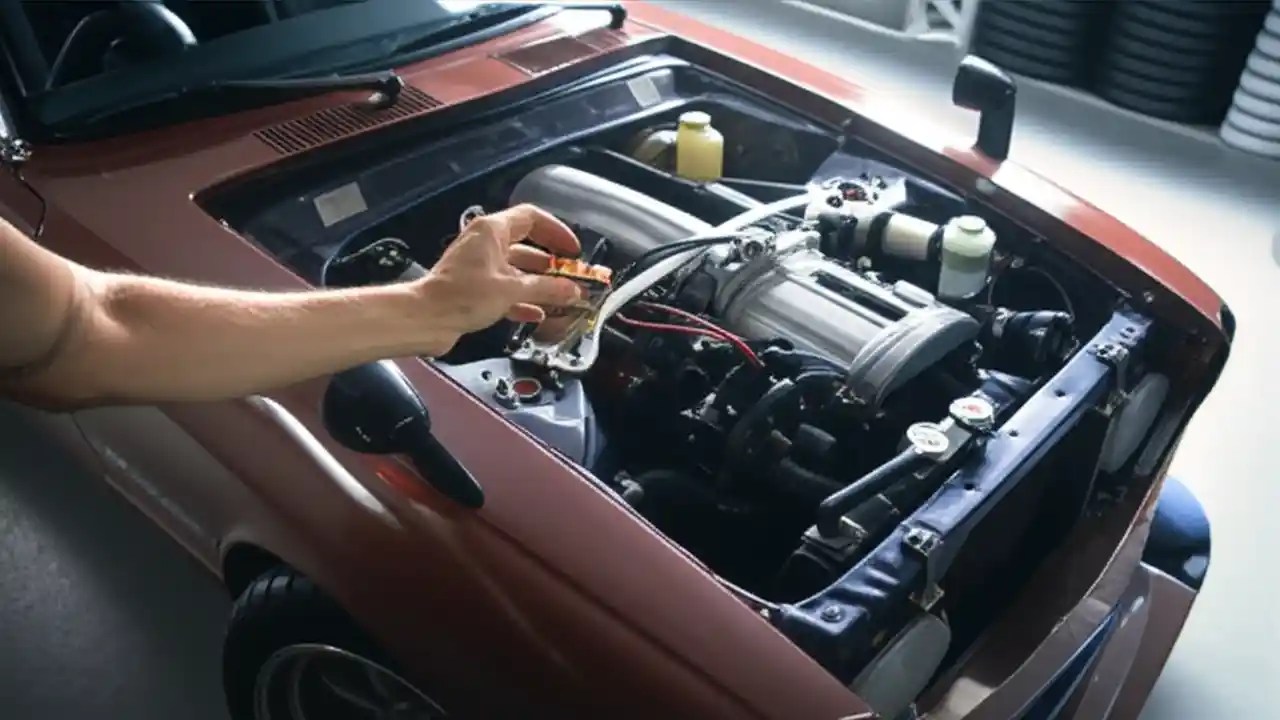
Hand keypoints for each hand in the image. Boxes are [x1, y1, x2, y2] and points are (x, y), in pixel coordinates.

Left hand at [414, 204, 583, 352]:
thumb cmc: (465, 296)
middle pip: (527, 245)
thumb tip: (575, 291)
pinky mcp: (474, 288)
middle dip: (551, 262)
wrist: (426, 318)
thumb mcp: (511, 290)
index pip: (532, 218)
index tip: (573, 250)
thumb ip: (547, 289)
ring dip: (539, 283)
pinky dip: (522, 299)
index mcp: (493, 231)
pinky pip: (505, 288)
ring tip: (562, 297)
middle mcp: (486, 243)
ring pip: (517, 269)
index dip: (556, 231)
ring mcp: (479, 266)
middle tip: (572, 276)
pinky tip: (538, 314)